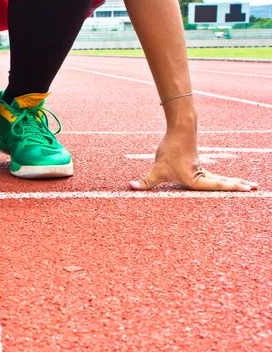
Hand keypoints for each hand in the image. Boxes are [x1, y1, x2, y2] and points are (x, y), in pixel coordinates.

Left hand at [129, 134, 257, 190]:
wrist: (180, 129)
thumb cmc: (170, 149)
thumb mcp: (156, 169)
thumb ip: (145, 181)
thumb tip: (130, 187)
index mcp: (193, 179)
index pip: (214, 187)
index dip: (229, 188)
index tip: (245, 189)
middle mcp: (200, 175)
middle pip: (222, 183)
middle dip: (237, 186)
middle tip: (255, 188)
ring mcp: (201, 169)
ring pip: (220, 179)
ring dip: (233, 182)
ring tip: (250, 185)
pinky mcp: (199, 165)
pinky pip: (214, 176)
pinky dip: (224, 180)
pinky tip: (230, 182)